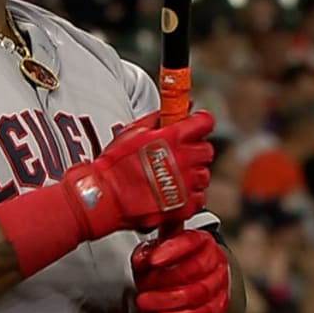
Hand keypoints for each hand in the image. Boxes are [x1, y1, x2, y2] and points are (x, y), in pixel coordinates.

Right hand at [60, 110, 214, 239]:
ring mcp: (185, 184)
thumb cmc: (115, 165)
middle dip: (195, 150)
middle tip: (179, 155)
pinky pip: (199, 198)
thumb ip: (160, 117)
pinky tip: (172, 193)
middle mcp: (183, 160)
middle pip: (207, 150)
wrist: (106, 197)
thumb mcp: (134, 131)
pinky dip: (189, 196)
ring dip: (192, 174)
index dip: (200, 123)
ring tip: (172, 177)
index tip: (195, 127)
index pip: (205, 122)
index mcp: (173, 138)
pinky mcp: (184, 206)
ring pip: (203, 175)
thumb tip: (181, 106)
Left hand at [132, 229, 228, 312]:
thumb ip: (147, 253)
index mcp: (200, 241)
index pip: (190, 240)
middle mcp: (214, 261)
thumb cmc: (166, 270)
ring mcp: (218, 285)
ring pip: (199, 293)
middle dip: (166, 279)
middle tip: (142, 287)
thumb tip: (143, 259)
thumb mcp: (152, 256)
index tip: (152, 260)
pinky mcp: (217, 309)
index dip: (171, 250)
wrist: (177, 298)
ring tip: (145, 304)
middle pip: (197, 267)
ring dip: (168, 301)